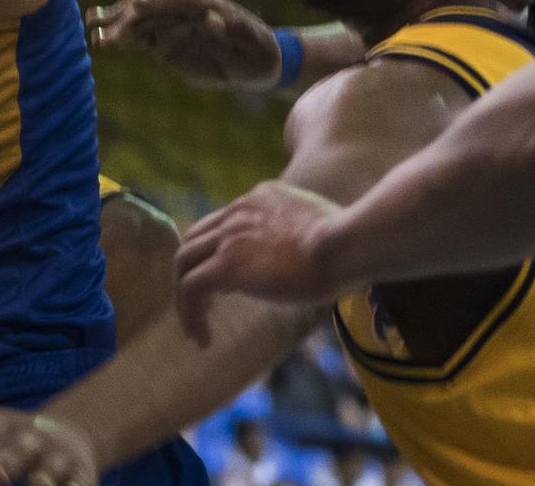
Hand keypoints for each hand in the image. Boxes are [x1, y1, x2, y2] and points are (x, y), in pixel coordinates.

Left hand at [0, 408, 98, 485]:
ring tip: (36, 484)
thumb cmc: (14, 438)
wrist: (70, 435)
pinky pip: (80, 485)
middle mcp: (34, 441)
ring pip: (50, 471)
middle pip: (20, 450)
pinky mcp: (83, 477)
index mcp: (7, 427)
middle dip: (6, 461)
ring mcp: (59, 460)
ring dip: (41, 480)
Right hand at [84, 0, 278, 91]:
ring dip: (117, 26)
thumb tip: (210, 18)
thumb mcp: (252, 39)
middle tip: (103, 24)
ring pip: (140, 23)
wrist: (259, 64)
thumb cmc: (258, 49)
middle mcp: (184, 12)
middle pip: (152, 10)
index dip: (156, 1)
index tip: (135, 4)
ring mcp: (173, 27)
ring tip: (94, 34)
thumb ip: (231, 27)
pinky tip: (102, 41)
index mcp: (206, 4)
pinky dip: (122, 40)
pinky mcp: (166, 45)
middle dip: (126, 15)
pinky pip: (140, 40)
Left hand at [175, 180, 346, 340]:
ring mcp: (229, 237)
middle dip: (191, 270)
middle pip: (195, 239)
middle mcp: (238, 212)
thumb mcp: (320, 229)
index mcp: (260, 197)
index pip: (223, 221)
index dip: (216, 251)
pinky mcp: (226, 265)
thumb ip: (300, 237)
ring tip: (193, 327)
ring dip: (183, 296)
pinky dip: (189, 313)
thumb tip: (297, 264)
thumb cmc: (351, 243)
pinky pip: (191, 288)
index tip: (223, 282)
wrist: (346, 244)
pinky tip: (201, 337)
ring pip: (184, 263)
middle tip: (200, 302)